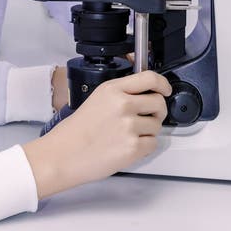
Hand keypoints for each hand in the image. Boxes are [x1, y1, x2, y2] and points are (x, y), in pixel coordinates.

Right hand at [22, 70, 170, 198]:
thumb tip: (148, 93)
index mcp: (113, 89)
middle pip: (159, 102)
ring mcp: (129, 126)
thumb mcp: (98, 98)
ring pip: (157, 125)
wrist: (66, 153)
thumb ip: (123, 92)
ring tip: (129, 133)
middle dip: (157, 110)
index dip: (162, 84)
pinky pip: (153, 143)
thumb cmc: (78, 129)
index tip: (165, 89)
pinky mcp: (133, 147)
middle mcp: (123, 104)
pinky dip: (145, 146)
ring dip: (149, 130)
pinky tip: (129, 145)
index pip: (149, 78)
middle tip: (148, 116)